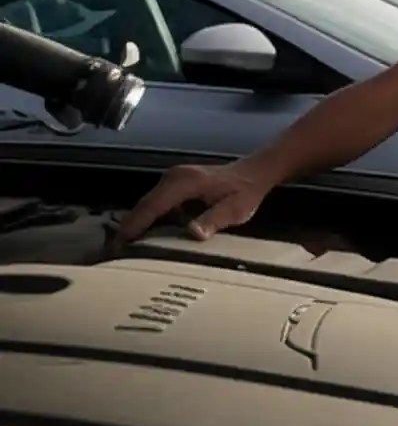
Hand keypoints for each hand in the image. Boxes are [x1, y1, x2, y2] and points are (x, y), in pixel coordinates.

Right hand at [112, 162, 272, 245]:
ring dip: (138, 223)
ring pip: (149, 204)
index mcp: (185, 183)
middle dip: (130, 226)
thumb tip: (192, 234)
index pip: (153, 205)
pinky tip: (148, 236)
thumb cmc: (246, 192)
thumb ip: (213, 220)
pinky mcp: (176, 184)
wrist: (253, 174)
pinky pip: (158, 203)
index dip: (135, 225)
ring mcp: (174, 179)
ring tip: (127, 247)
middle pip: (145, 204)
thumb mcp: (235, 210)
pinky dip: (150, 218)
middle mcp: (174, 178)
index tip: (120, 243)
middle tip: (116, 251)